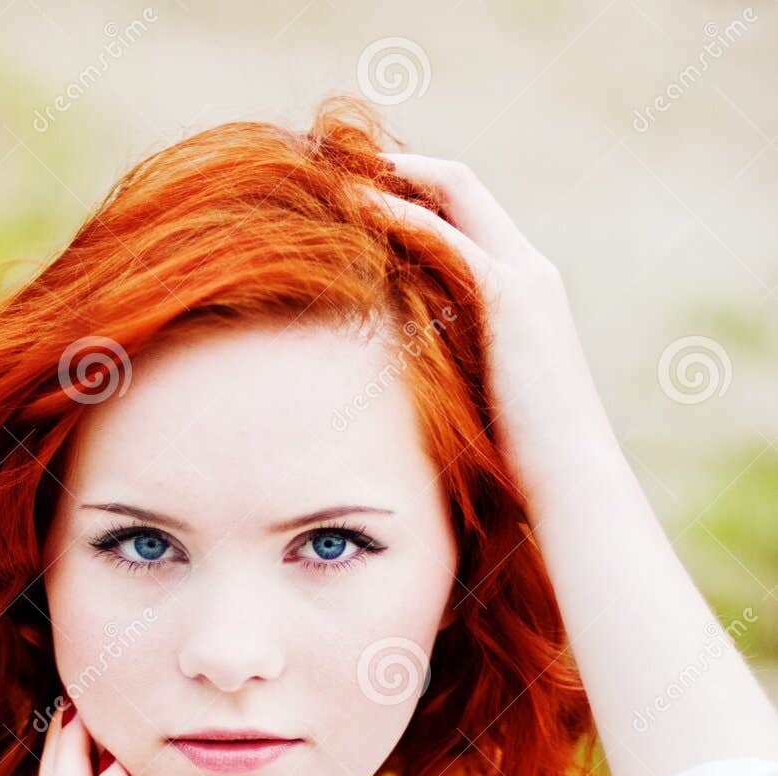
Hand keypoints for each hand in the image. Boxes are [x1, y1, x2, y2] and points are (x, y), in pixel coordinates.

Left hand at [361, 153, 617, 517]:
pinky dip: (399, 213)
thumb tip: (399, 379)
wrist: (569, 482)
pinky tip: (354, 207)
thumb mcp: (476, 398)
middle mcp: (530, 269)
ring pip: (453, 194)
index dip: (411, 192)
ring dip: (391, 177)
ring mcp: (525, 278)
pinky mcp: (511, 298)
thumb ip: (448, 367)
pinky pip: (447, 235)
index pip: (466, 213)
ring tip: (332, 174)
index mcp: (524, 291)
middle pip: (459, 186)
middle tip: (332, 168)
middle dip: (396, 168)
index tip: (354, 195)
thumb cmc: (521, 461)